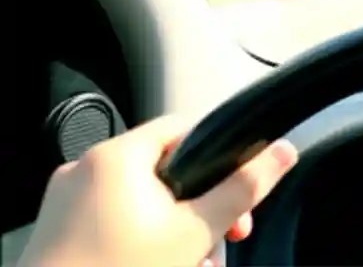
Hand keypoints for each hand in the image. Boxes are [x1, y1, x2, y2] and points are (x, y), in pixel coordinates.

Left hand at [18, 115, 298, 266]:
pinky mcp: (58, 231)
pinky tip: (161, 264)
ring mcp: (66, 201)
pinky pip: (112, 219)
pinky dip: (140, 237)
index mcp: (116, 156)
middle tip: (222, 239)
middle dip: (200, 206)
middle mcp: (84, 169)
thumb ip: (242, 189)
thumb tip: (281, 152)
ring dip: (174, 228)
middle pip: (165, 170)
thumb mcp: (196, 231)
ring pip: (140, 200)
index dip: (219, 157)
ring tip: (194, 261)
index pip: (184, 129)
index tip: (237, 193)